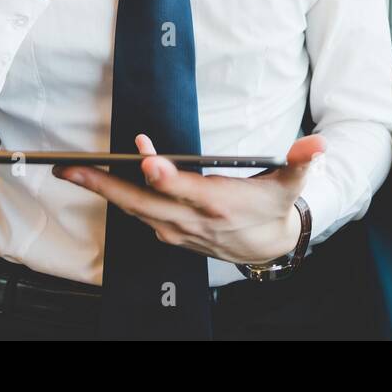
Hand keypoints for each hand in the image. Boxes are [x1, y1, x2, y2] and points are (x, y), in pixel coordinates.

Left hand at [52, 133, 324, 263]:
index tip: (147, 159)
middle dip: (106, 185)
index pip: (186, 190)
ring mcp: (176, 229)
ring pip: (133, 209)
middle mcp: (191, 219)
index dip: (166, 177)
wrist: (267, 248)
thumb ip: (301, 161)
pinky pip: (138, 214)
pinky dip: (120, 196)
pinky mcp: (169, 233)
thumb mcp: (291, 185)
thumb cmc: (272, 208)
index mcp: (218, 203)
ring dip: (102, 190)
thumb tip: (318, 143)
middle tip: (73, 169)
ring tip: (73, 171)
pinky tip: (104, 177)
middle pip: (142, 201)